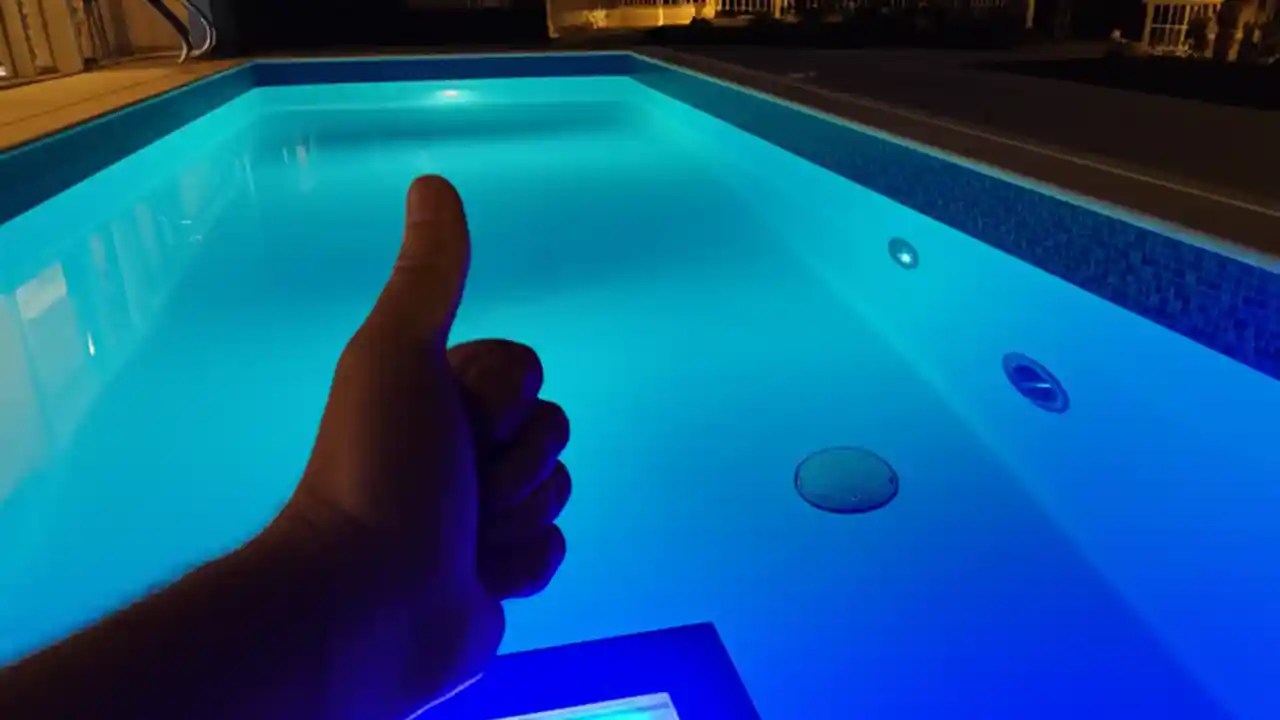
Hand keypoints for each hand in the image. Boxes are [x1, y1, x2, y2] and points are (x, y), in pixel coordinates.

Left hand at [274, 176, 569, 715]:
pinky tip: (476, 572)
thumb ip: (429, 277)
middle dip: (512, 462)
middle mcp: (460, 450)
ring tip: (459, 535)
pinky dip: (521, 563)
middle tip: (455, 485)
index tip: (451, 424)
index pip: (528, 373)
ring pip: (558, 491)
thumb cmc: (381, 468)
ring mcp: (480, 513)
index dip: (501, 399)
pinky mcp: (500, 572)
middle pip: (552, 431)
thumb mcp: (400, 356)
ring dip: (514, 514)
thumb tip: (433, 184)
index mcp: (437, 396)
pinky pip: (553, 549)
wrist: (370, 602)